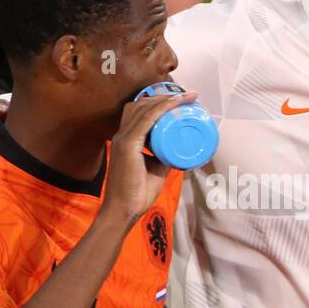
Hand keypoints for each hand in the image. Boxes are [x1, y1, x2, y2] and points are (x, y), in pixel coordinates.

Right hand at [100, 92, 193, 225]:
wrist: (123, 211)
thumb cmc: (136, 194)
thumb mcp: (156, 170)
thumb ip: (163, 158)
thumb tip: (179, 150)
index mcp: (126, 139)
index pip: (140, 111)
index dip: (158, 102)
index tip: (180, 100)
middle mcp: (122, 135)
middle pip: (142, 105)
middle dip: (164, 96)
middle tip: (186, 97)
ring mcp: (123, 138)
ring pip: (145, 108)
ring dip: (166, 99)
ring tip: (186, 97)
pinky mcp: (128, 145)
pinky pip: (147, 119)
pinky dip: (162, 108)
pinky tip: (175, 102)